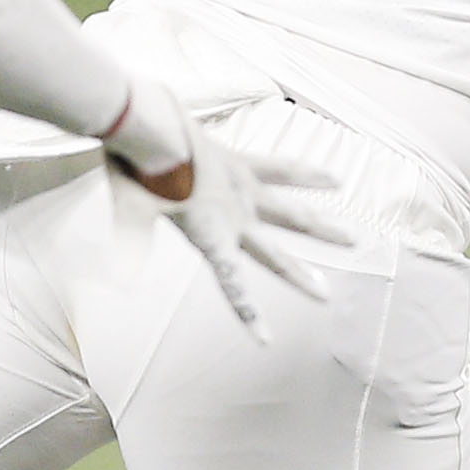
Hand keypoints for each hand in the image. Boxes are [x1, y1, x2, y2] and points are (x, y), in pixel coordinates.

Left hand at [101, 76, 356, 336]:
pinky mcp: (243, 163)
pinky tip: (335, 178)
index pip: (233, 284)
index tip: (267, 341)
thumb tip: (117, 281)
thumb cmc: (137, 175)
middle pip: (275, 254)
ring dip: (323, 228)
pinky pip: (283, 169)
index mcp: (210, 235)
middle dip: (301, 277)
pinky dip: (309, 174)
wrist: (149, 129)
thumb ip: (130, 248)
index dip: (249, 314)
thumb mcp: (130, 215)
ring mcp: (244, 189)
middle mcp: (235, 217)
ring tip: (352, 237)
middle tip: (327, 295)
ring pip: (294, 213)